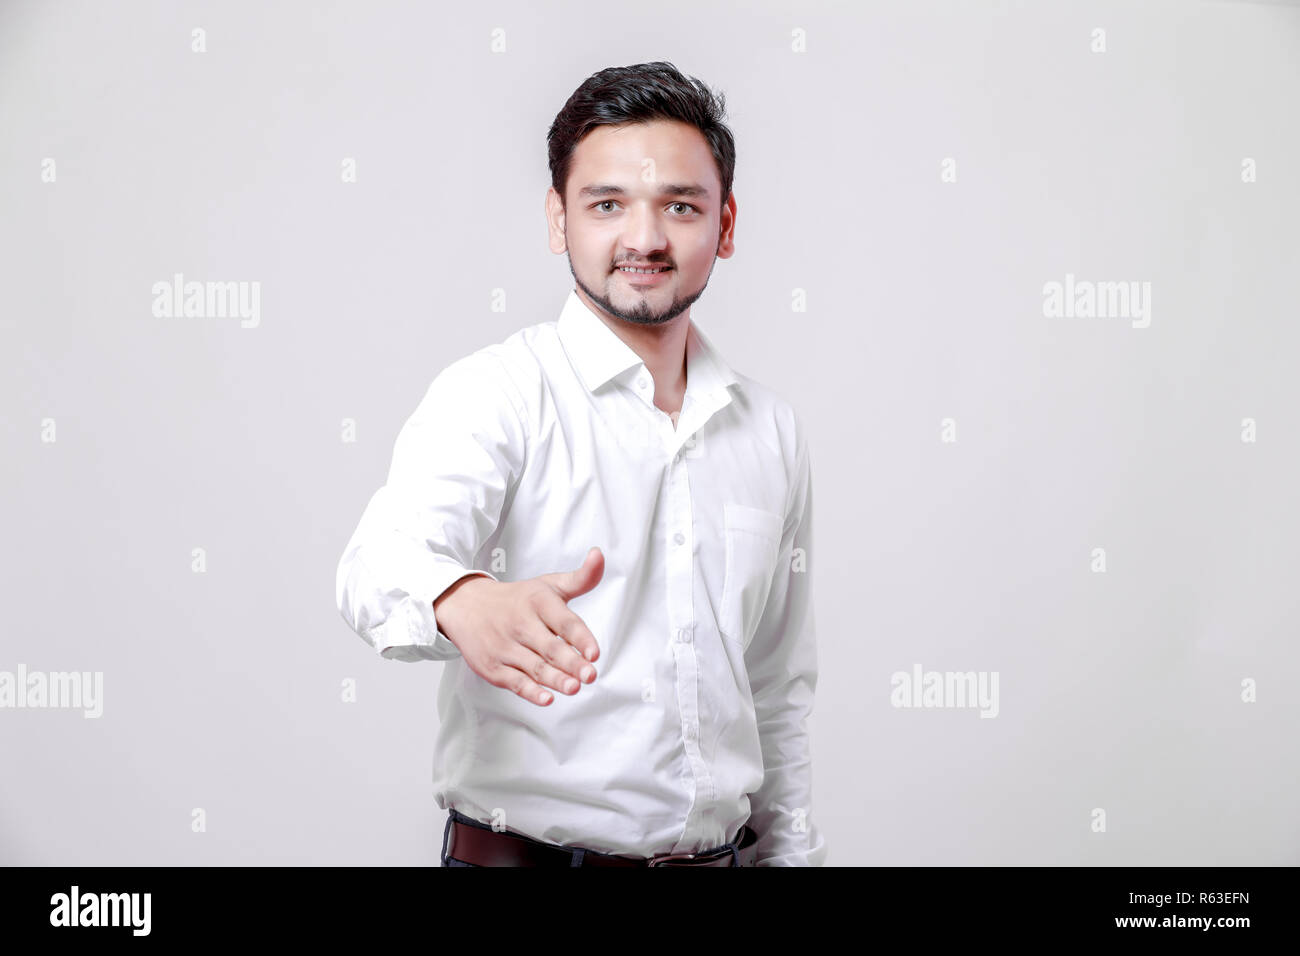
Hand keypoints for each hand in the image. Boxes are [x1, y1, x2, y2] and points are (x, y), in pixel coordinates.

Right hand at [433, 547, 603, 705]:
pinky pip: (514, 682)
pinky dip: (530, 692)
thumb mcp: (548, 585)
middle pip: (550, 647)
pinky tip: (546, 698)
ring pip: (534, 667)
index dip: (580, 637)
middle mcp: (520, 623)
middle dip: (571, 662)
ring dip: (554, 679)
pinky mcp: (493, 667)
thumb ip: (581, 578)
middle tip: (590, 675)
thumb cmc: (516, 599)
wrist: (465, 605)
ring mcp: (505, 646)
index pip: (564, 621)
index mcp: (538, 602)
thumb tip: (599, 556)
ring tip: (574, 687)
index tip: (594, 652)